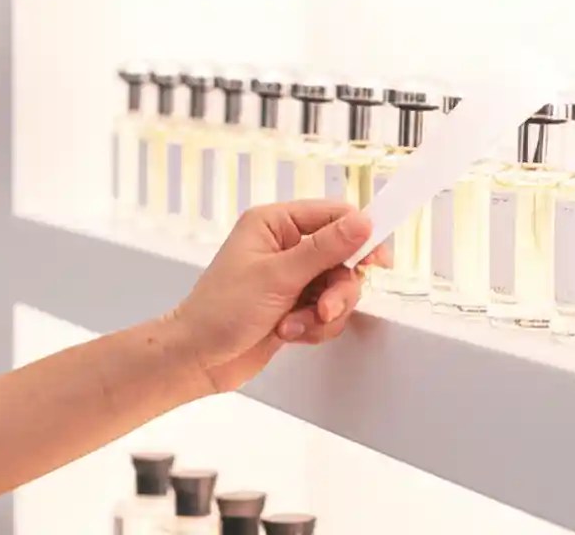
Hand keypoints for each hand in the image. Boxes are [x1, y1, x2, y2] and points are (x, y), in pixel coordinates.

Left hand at [170, 200, 387, 392]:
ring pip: (338, 289)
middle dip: (338, 289)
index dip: (361, 236)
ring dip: (323, 313)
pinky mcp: (294, 305)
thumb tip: (364, 222)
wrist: (196, 359)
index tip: (379, 260)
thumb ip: (326, 249)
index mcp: (275, 223)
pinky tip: (288, 333)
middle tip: (325, 308)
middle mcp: (285, 245)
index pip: (335, 215)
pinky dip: (314, 327)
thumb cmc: (221, 311)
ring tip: (294, 325)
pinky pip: (327, 312)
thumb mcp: (278, 276)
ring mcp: (290, 277)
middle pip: (343, 257)